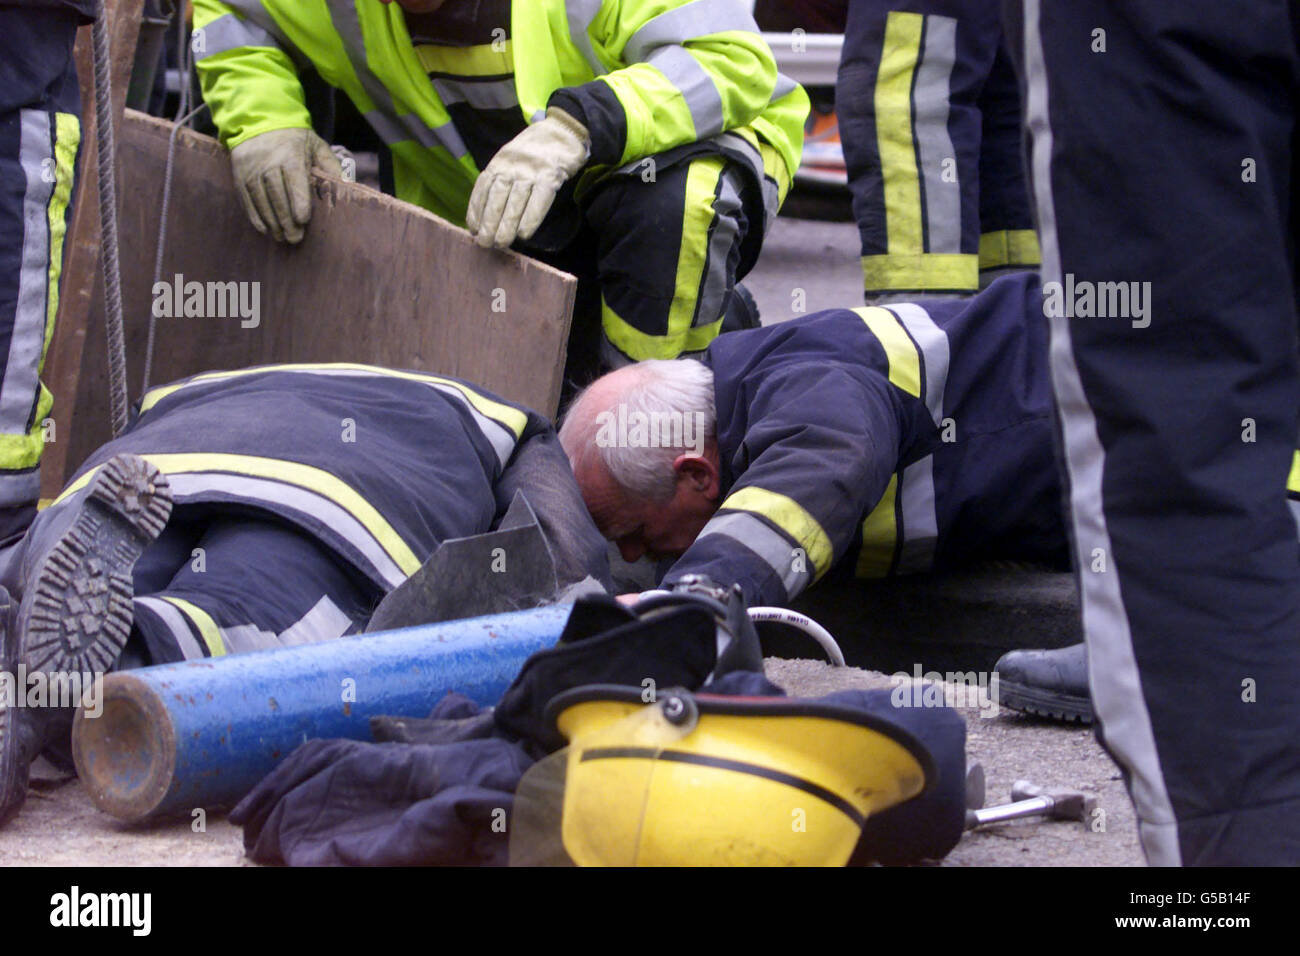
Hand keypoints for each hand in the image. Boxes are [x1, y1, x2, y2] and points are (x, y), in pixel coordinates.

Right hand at [229, 128, 342, 243]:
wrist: (258, 121)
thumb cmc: (294, 139)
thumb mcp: (315, 145)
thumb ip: (331, 165)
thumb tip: (347, 186)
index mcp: (290, 154)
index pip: (294, 179)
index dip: (298, 201)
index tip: (303, 220)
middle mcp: (267, 161)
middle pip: (276, 194)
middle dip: (285, 219)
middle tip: (295, 238)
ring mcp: (251, 168)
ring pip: (260, 199)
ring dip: (271, 221)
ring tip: (281, 237)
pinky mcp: (239, 174)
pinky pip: (246, 199)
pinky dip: (254, 216)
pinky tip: (264, 229)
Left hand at [466, 107, 589, 248]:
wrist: (564, 130)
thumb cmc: (535, 150)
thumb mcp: (511, 158)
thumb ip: (501, 177)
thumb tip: (488, 210)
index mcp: (500, 161)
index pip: (483, 188)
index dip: (476, 210)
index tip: (473, 229)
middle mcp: (512, 166)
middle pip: (497, 198)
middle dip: (489, 222)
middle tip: (485, 242)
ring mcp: (532, 171)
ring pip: (515, 202)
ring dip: (507, 225)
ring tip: (501, 243)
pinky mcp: (551, 176)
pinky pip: (539, 201)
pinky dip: (530, 219)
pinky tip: (524, 234)